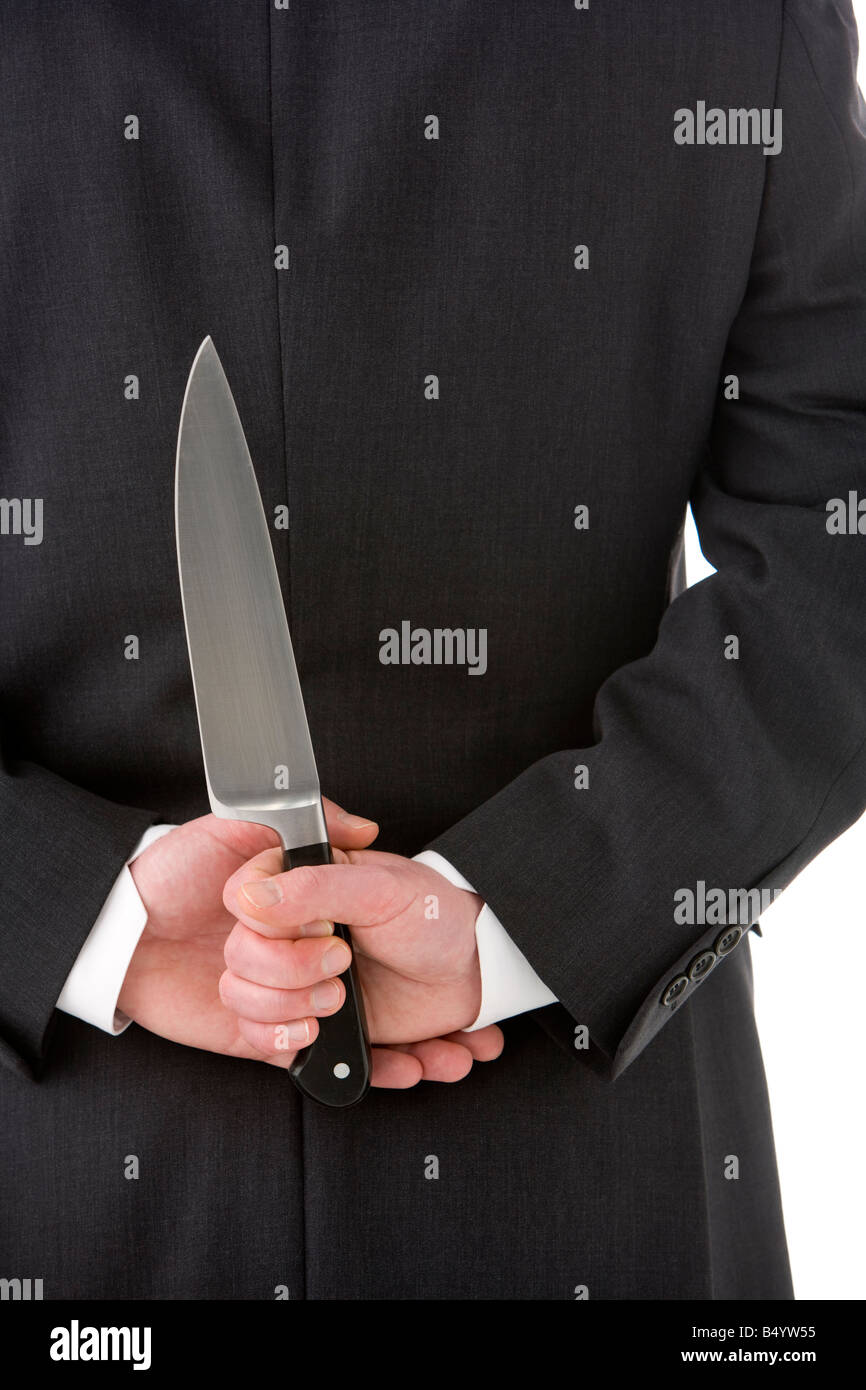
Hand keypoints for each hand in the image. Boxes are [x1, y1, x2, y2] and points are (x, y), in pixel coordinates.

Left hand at [120, 802, 502, 1086]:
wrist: (116, 934)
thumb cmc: (169, 873)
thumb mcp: (231, 827)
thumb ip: (294, 819)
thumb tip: (363, 829)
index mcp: (291, 905)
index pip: (336, 922)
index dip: (331, 927)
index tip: (323, 922)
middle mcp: (287, 947)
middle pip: (331, 970)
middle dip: (317, 967)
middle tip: (310, 954)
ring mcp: (270, 989)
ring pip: (315, 1009)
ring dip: (299, 1004)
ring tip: (278, 991)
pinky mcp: (249, 1028)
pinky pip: (287, 1047)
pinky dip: (284, 1037)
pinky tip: (270, 1023)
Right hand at [219, 846, 504, 1086]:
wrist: (480, 960)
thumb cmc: (430, 911)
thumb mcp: (379, 888)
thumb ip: (316, 886)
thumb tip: (250, 898)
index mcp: (295, 896)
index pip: (241, 917)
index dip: (277, 940)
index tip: (331, 937)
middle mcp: (288, 943)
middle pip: (239, 978)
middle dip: (290, 989)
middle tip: (344, 973)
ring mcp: (305, 990)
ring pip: (259, 1024)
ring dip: (309, 1034)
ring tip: (366, 1022)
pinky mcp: (331, 1031)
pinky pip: (312, 1064)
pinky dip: (368, 1071)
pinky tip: (414, 1061)